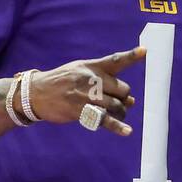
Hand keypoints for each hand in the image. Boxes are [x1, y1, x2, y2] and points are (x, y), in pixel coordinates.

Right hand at [26, 46, 144, 135]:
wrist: (36, 93)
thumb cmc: (62, 82)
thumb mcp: (79, 70)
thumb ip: (104, 81)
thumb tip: (131, 100)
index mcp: (92, 67)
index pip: (115, 60)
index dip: (131, 56)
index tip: (145, 51)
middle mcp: (92, 79)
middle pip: (122, 90)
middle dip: (123, 98)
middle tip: (119, 103)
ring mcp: (87, 95)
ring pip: (116, 105)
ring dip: (121, 112)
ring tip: (118, 115)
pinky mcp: (81, 110)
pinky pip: (104, 119)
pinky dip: (117, 126)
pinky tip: (127, 130)